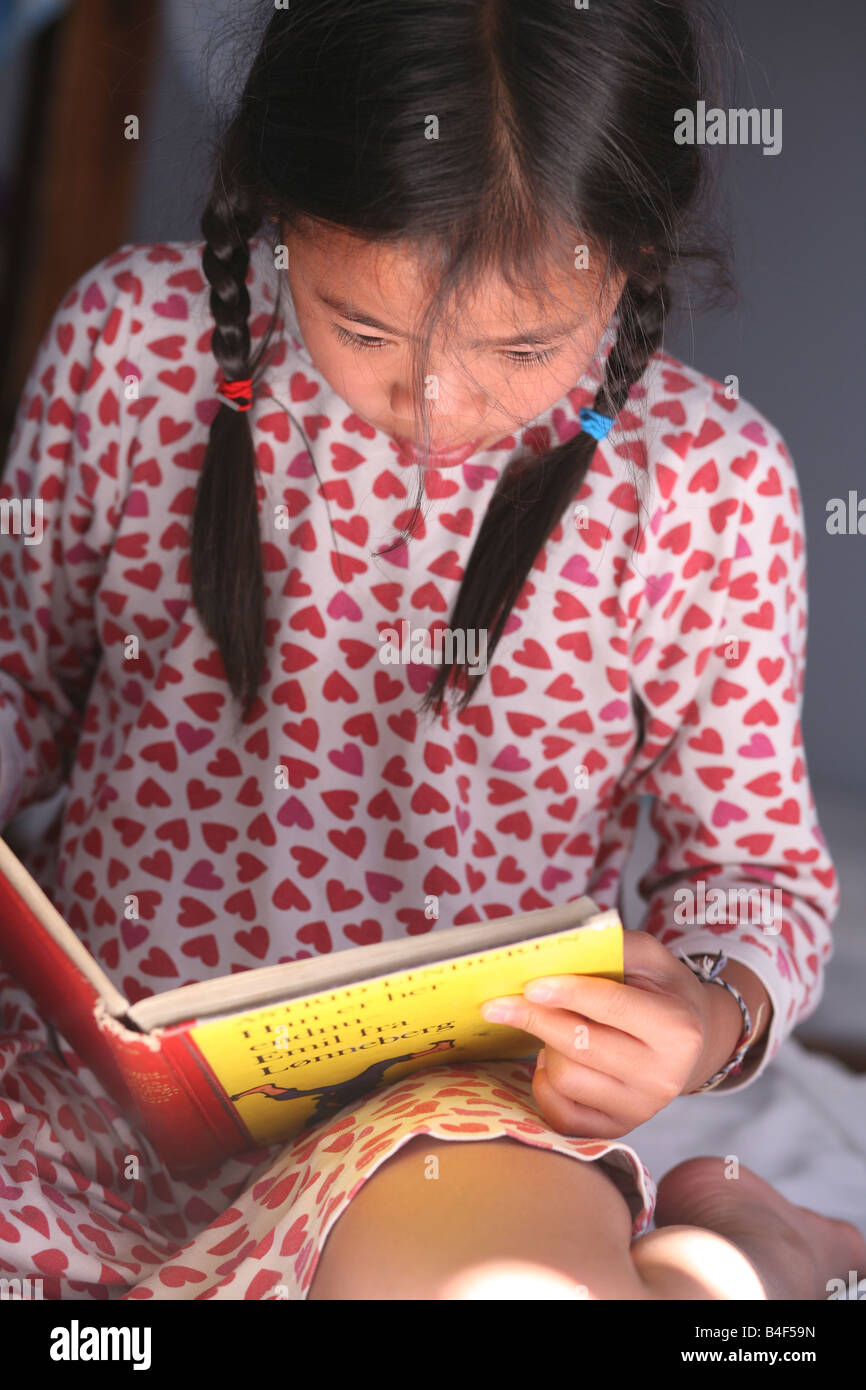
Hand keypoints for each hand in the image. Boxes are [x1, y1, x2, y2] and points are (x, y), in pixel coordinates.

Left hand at [480, 930, 737, 1137]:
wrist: (691, 1044)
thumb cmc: (661, 992)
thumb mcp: (649, 958)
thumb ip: (612, 947)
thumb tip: (557, 949)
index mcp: (676, 1029)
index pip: (612, 1007)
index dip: (568, 993)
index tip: (529, 985)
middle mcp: (662, 1078)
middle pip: (580, 1047)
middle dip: (535, 1018)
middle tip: (498, 1003)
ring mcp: (639, 1111)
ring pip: (565, 1078)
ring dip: (546, 1048)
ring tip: (554, 1028)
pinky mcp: (615, 1129)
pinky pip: (558, 1111)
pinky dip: (544, 1082)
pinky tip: (554, 1060)